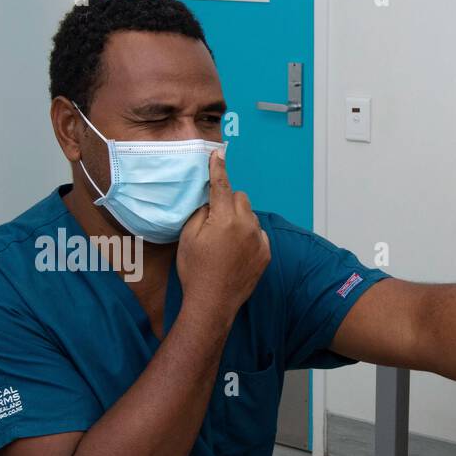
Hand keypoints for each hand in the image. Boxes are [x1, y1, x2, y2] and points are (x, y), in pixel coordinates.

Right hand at [177, 150, 270, 316]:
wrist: (212, 302)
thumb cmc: (195, 270)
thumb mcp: (189, 236)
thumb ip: (201, 212)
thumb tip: (210, 201)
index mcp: (225, 219)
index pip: (221, 185)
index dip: (218, 168)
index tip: (218, 154)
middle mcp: (247, 226)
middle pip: (240, 198)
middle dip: (228, 202)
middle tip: (214, 220)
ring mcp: (259, 240)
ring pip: (250, 216)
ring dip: (239, 219)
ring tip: (224, 240)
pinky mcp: (266, 253)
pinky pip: (259, 233)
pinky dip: (249, 235)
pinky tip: (236, 251)